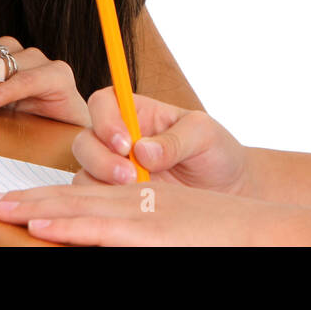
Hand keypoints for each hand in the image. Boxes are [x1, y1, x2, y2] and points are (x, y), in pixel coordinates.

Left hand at [0, 182, 298, 244]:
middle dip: (27, 198)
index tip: (14, 201)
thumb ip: (143, 232)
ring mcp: (144, 213)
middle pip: (72, 195)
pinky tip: (41, 226)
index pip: (85, 194)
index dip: (46, 196)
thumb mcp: (178, 227)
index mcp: (143, 199)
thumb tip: (110, 238)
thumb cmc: (226, 236)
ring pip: (79, 206)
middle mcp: (138, 199)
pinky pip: (102, 227)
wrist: (266, 229)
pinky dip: (69, 225)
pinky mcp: (152, 231)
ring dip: (35, 208)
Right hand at [74, 87, 250, 194]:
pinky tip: (133, 206)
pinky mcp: (116, 199)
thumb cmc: (214, 152)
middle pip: (85, 140)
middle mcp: (118, 139)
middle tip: (130, 175)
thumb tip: (143, 150)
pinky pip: (94, 200)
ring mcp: (114, 170)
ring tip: (137, 190)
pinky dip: (105, 204)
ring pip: (84, 172)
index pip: (103, 103)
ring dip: (101, 183)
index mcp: (137, 112)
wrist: (226, 190)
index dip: (105, 120)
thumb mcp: (204, 134)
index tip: (125, 142)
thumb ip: (176, 139)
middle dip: (101, 159)